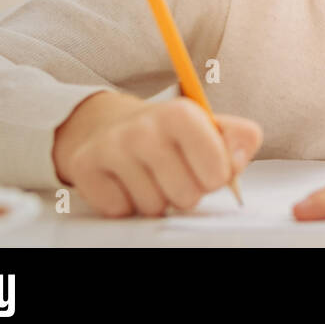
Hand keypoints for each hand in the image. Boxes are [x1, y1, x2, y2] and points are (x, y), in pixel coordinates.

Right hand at [53, 92, 262, 217]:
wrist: (110, 123)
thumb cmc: (170, 132)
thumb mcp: (211, 127)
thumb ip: (240, 140)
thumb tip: (236, 162)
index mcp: (182, 113)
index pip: (218, 173)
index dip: (216, 177)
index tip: (206, 165)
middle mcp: (144, 127)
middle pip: (187, 196)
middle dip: (187, 192)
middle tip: (175, 172)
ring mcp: (111, 146)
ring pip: (153, 207)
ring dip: (156, 199)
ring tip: (150, 175)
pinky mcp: (84, 167)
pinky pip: (119, 211)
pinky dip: (126, 203)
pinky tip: (125, 180)